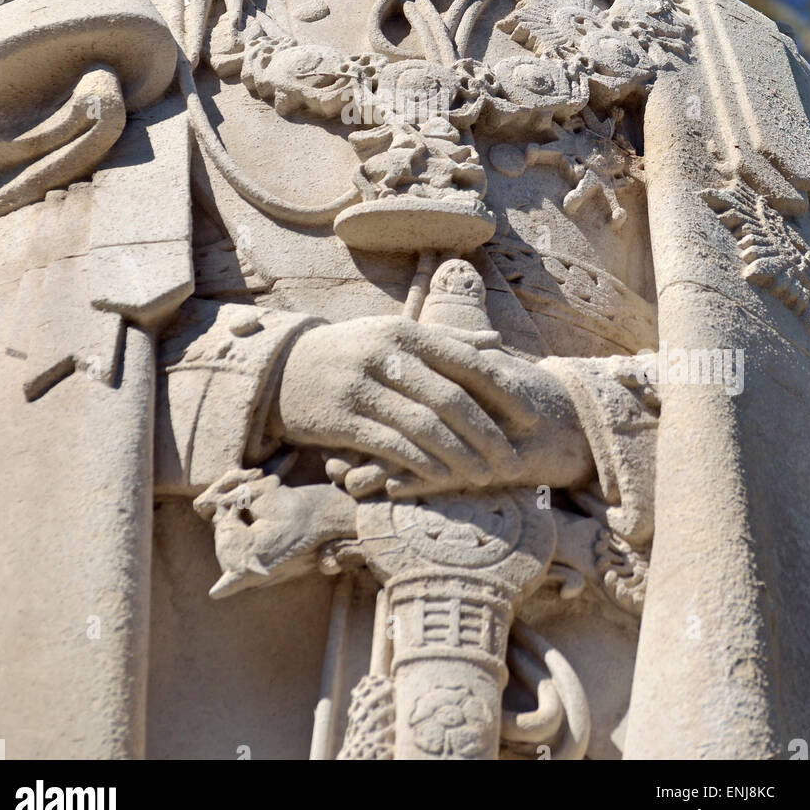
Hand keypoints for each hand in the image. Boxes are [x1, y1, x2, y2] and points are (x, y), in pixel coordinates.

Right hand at [274, 316, 592, 497]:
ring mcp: (361, 386)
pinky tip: (442, 479)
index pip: (464, 361)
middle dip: (486, 433)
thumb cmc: (349, 352)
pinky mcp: (341, 418)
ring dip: (460, 455)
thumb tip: (496, 342)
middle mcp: (385, 354)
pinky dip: (421, 463)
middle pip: (449, 398)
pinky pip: (391, 445)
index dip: (502, 391)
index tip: (529, 418)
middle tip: (511, 461)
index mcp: (404, 331)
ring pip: (423, 425)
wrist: (281, 369)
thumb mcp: (392, 334)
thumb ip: (444, 340)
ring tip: (484, 476)